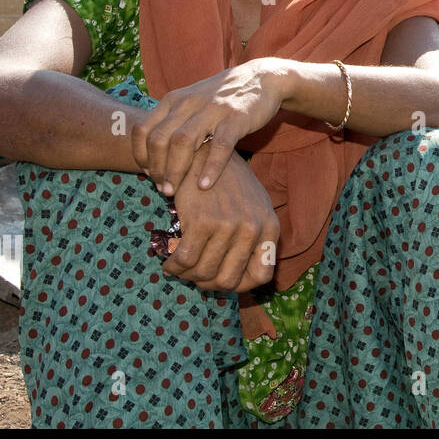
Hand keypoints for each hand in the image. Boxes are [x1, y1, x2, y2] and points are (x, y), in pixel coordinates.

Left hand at [132, 58, 288, 196]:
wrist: (263, 78)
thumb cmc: (223, 97)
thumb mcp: (192, 101)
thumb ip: (173, 120)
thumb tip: (152, 153)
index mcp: (173, 100)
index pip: (142, 129)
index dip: (140, 156)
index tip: (148, 173)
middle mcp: (188, 103)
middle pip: (159, 139)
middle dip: (156, 168)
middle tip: (162, 188)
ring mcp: (212, 109)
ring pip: (182, 142)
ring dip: (175, 170)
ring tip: (174, 191)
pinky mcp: (236, 118)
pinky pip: (220, 146)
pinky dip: (210, 167)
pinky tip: (205, 185)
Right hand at [162, 151, 279, 292]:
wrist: (204, 153)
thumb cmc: (227, 185)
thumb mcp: (254, 209)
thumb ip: (255, 240)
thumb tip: (244, 280)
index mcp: (269, 227)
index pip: (261, 276)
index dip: (239, 286)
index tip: (220, 279)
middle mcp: (253, 229)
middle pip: (227, 281)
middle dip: (206, 284)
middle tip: (194, 275)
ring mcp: (228, 225)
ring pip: (203, 274)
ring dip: (186, 276)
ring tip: (179, 268)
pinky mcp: (202, 221)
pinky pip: (184, 261)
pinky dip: (173, 267)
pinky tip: (169, 262)